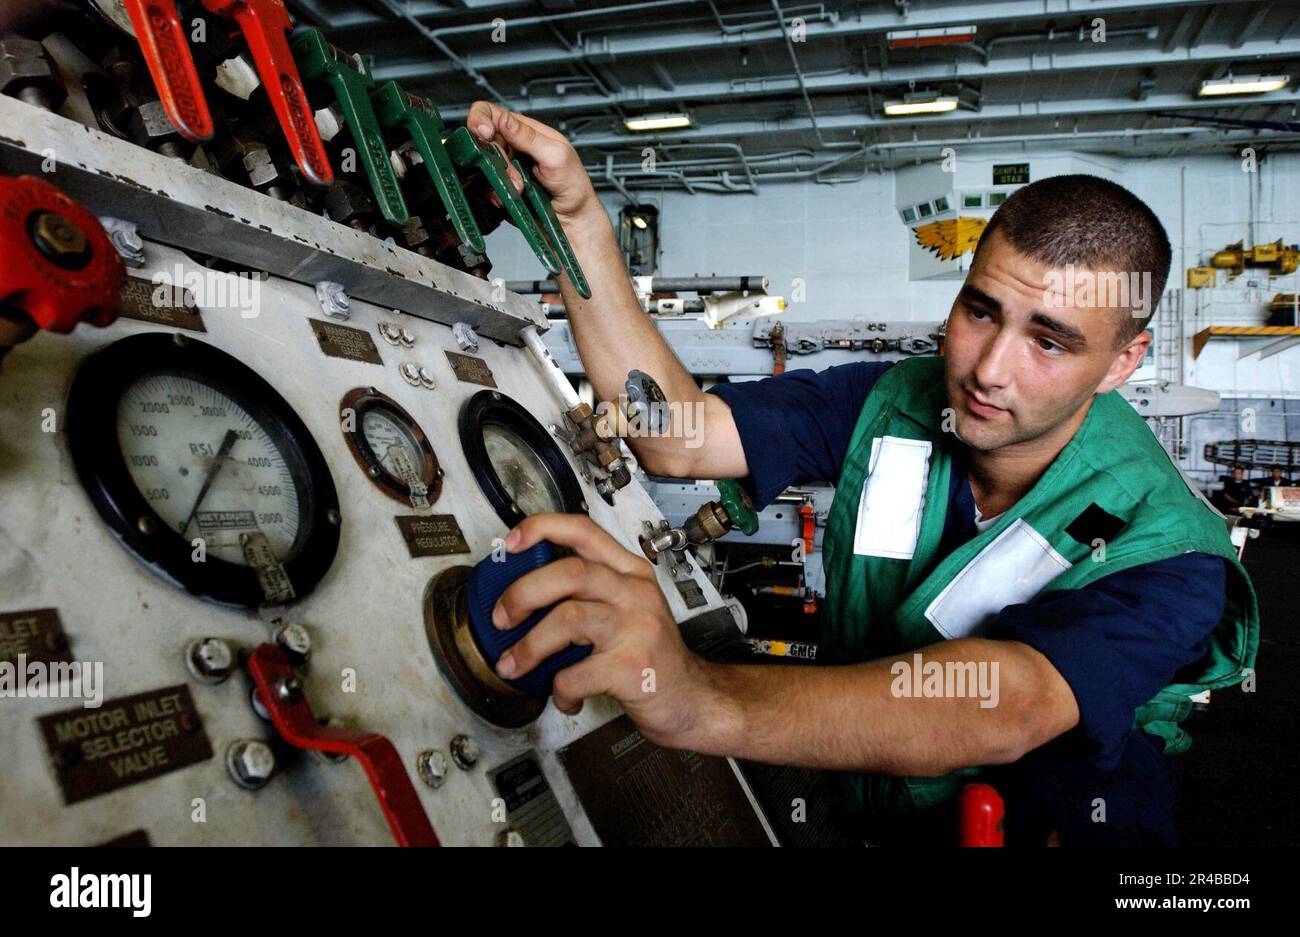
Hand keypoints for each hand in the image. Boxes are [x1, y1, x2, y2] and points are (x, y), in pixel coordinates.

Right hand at [465, 101, 600, 225]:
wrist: (572, 219)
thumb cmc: (573, 185)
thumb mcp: (556, 155)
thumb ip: (528, 137)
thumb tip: (504, 120)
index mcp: (525, 131)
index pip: (492, 114)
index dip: (481, 119)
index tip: (484, 134)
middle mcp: (511, 148)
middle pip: (483, 142)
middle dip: (498, 159)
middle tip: (516, 174)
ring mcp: (504, 169)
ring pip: (482, 167)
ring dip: (499, 180)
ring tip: (520, 190)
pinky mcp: (500, 189)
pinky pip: (485, 188)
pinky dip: (495, 194)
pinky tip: (512, 198)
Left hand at [491, 513, 712, 747]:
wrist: (692, 697)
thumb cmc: (651, 654)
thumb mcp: (627, 608)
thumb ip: (588, 593)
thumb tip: (522, 593)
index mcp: (630, 572)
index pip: (583, 530)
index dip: (541, 528)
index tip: (510, 542)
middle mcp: (635, 592)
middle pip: (569, 571)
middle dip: (523, 593)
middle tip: (501, 618)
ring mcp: (636, 627)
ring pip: (568, 617)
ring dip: (529, 646)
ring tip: (513, 665)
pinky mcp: (631, 666)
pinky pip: (575, 674)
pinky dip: (559, 690)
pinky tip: (566, 698)